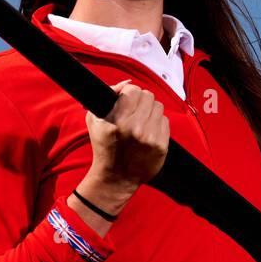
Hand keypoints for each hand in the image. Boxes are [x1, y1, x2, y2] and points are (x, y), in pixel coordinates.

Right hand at [84, 78, 170, 196]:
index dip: (129, 92)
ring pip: (159, 107)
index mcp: (118, 120)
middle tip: (135, 109)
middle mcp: (136, 128)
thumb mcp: (94, 120)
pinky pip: (165, 122)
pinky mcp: (162, 146)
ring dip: (150, 111)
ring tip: (142, 120)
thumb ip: (107, 96)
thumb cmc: (104, 146)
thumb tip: (126, 84)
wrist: (116, 177)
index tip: (126, 98)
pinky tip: (149, 131)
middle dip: (141, 100)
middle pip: (149, 96)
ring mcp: (151, 138)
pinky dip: (157, 124)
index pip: (134, 90)